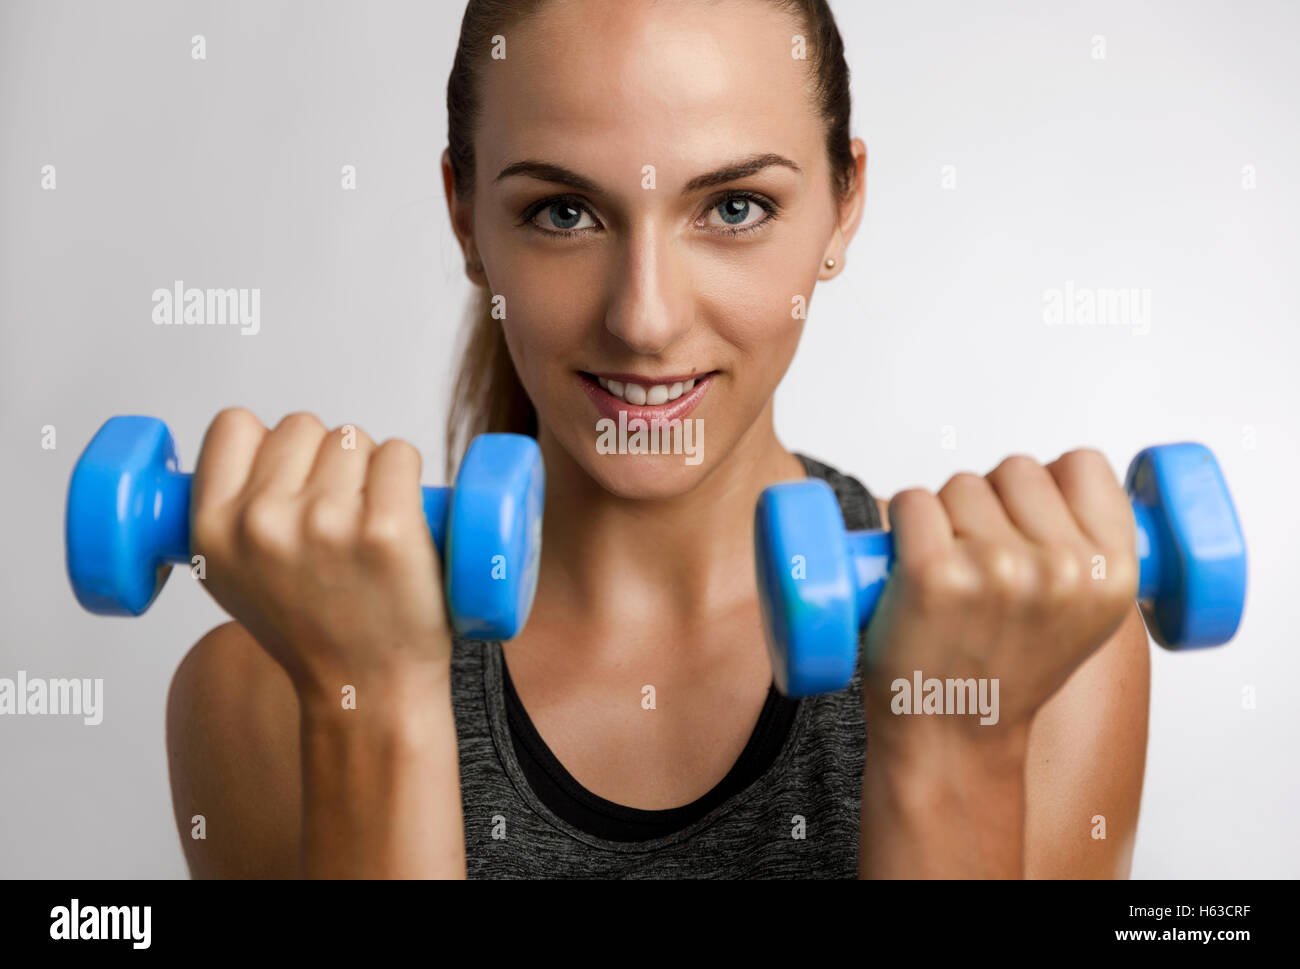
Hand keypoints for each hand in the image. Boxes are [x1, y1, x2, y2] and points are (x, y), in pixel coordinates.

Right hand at [189, 408, 450, 705]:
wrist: (366, 689)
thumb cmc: (309, 629)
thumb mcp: (231, 575)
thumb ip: (229, 512)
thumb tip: (254, 444)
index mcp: (212, 529)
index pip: (233, 425)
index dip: (268, 444)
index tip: (289, 476)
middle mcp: (263, 523)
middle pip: (302, 426)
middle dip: (325, 459)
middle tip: (338, 516)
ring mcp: (327, 524)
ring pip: (353, 438)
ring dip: (368, 468)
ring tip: (367, 524)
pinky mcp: (388, 528)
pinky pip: (400, 453)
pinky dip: (407, 473)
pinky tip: (403, 515)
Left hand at [863, 450, 1138, 745]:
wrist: (952, 738)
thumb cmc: (1007, 669)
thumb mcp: (1086, 612)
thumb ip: (1090, 545)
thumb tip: (1064, 474)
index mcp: (1114, 573)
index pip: (1082, 463)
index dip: (1047, 488)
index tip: (1028, 528)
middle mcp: (1062, 569)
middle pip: (1014, 468)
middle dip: (992, 505)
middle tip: (984, 570)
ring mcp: (997, 569)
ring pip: (961, 484)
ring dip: (946, 518)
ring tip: (953, 582)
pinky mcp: (932, 573)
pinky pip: (912, 502)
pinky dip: (904, 526)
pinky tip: (913, 572)